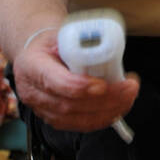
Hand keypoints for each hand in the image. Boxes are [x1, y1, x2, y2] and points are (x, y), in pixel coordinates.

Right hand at [13, 31, 139, 132]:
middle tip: (128, 89)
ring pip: (77, 119)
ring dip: (108, 111)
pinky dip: (103, 119)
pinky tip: (118, 109)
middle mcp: (33, 92)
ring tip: (128, 97)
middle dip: (105, 100)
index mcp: (31, 66)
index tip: (104, 84)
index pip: (56, 82)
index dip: (81, 87)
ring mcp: (42, 109)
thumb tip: (105, 48)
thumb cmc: (50, 43)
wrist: (38, 54)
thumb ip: (79, 43)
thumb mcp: (61, 34)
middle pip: (70, 104)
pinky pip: (80, 125)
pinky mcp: (54, 119)